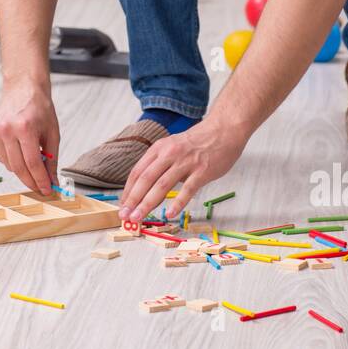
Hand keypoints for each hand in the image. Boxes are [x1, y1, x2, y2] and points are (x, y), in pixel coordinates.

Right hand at [0, 79, 59, 194]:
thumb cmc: (39, 108)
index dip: (40, 180)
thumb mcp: (52, 132)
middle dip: (31, 181)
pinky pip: (0, 157)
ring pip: (8, 165)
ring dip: (22, 169)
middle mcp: (6, 130)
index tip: (47, 190)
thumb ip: (52, 159)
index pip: (33, 163)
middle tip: (40, 187)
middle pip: (18, 168)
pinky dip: (11, 159)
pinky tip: (19, 149)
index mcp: (25, 127)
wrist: (22, 87)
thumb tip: (52, 181)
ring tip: (32, 160)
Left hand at [118, 118, 246, 222]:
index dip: (128, 190)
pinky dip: (177, 203)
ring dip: (148, 204)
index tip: (123, 205)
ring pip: (162, 185)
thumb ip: (161, 164)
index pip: (137, 172)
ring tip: (139, 218)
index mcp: (159, 148)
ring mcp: (185, 162)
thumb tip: (146, 187)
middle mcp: (169, 154)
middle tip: (125, 216)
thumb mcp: (173, 147)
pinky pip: (188, 190)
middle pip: (145, 179)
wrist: (224, 130)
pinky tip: (170, 214)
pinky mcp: (202, 171)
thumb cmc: (198, 142)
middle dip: (133, 200)